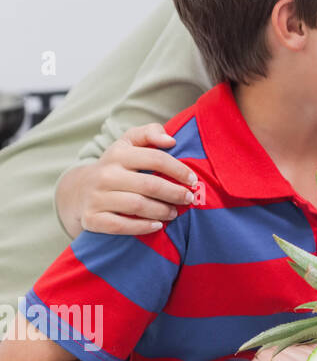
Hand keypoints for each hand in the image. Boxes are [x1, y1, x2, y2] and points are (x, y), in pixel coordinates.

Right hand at [78, 124, 195, 235]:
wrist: (79, 190)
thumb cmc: (116, 166)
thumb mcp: (129, 143)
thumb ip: (149, 133)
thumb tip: (170, 140)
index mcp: (118, 154)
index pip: (156, 158)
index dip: (179, 169)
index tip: (193, 180)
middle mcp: (105, 175)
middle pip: (149, 185)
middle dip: (175, 193)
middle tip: (189, 199)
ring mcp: (96, 197)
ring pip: (137, 205)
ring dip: (162, 211)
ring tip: (174, 213)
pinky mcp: (91, 218)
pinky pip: (120, 225)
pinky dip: (142, 227)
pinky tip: (157, 226)